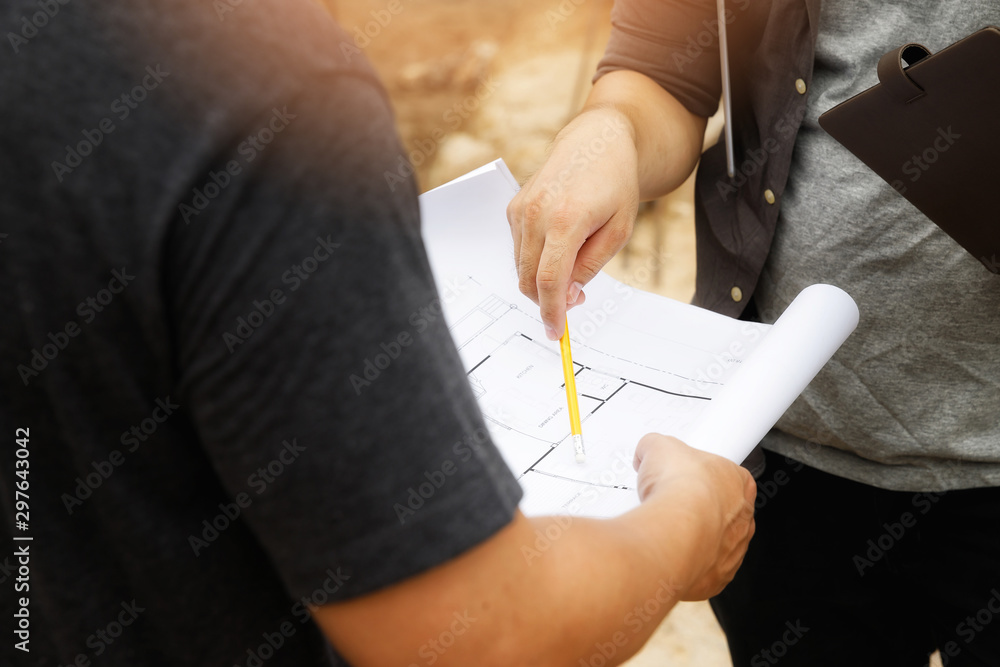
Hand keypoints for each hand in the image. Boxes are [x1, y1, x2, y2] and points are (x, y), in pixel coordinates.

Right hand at [506, 106, 639, 339]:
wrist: (596, 142)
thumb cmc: (614, 185)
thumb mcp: (619, 231)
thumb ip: (591, 266)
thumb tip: (569, 295)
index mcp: (566, 220)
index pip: (549, 280)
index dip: (552, 312)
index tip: (556, 333)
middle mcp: (536, 213)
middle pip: (529, 279)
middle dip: (548, 299)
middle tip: (576, 298)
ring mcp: (520, 210)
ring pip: (521, 267)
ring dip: (543, 278)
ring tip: (575, 261)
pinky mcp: (513, 208)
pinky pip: (519, 250)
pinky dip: (536, 259)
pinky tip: (559, 242)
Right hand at [633, 433, 755, 600]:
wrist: (675, 530)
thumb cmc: (680, 490)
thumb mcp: (659, 446)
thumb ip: (656, 446)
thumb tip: (648, 450)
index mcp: (739, 482)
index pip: (727, 476)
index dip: (702, 475)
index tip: (684, 477)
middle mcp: (743, 518)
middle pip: (721, 511)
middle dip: (696, 508)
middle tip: (670, 503)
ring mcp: (733, 550)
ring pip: (714, 543)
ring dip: (693, 537)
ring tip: (664, 529)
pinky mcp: (718, 577)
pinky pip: (703, 570)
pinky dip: (686, 564)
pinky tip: (667, 552)